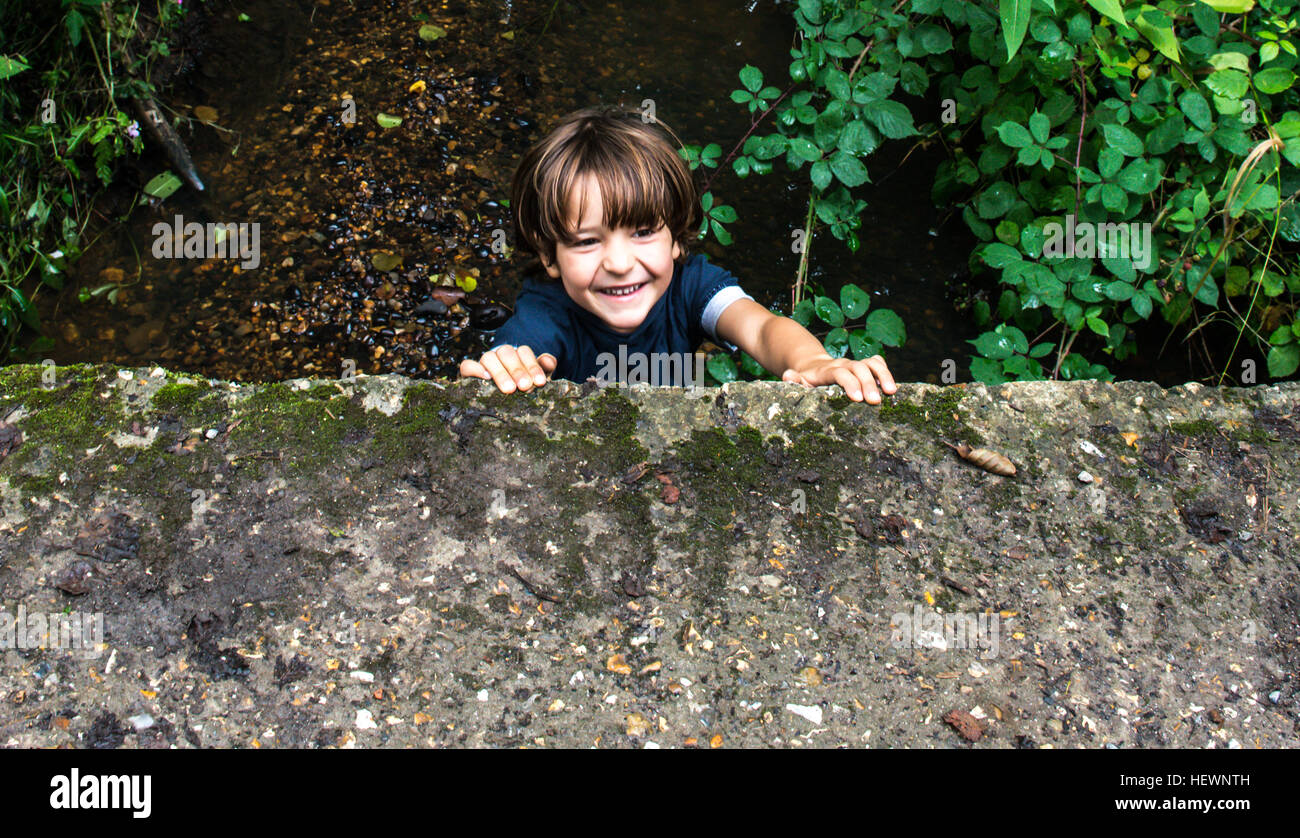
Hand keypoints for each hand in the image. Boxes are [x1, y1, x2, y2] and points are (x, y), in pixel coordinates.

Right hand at [459, 345, 557, 393]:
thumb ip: (544, 368)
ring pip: (489, 357)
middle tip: (525, 387)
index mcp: (518, 354)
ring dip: (500, 372)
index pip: (524, 351)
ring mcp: (484, 362)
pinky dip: (474, 369)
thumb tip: (549, 360)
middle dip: (518, 370)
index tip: (540, 382)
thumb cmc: (523, 387)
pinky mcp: (470, 373)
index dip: (532, 365)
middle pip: (507, 353)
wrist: (503, 400)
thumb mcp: (536, 379)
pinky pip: (467, 366)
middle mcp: (500, 355)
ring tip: (510, 389)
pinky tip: (485, 378)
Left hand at [782, 354, 896, 403]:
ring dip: (883, 375)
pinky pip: (877, 364)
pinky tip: (891, 387)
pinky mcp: (863, 366)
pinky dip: (885, 371)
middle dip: (868, 383)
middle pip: (859, 368)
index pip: (840, 373)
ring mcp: (855, 364)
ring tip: (891, 392)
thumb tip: (787, 376)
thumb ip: (793, 379)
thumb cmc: (806, 380)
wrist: (813, 367)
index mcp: (828, 371)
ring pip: (872, 363)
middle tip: (875, 401)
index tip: (857, 398)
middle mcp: (844, 365)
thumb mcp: (797, 380)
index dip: (849, 383)